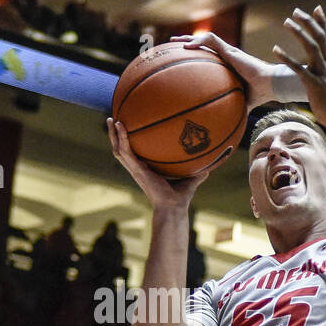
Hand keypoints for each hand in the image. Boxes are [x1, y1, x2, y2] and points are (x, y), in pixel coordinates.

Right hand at [107, 118, 230, 212]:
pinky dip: (122, 138)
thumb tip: (213, 165)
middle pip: (121, 149)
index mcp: (145, 169)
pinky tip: (121, 126)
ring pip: (118, 149)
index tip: (126, 129)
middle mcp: (137, 168)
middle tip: (112, 119)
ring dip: (113, 135)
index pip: (133, 154)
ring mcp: (135, 169)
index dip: (127, 142)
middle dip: (115, 135)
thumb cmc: (180, 196)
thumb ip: (198, 171)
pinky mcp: (137, 170)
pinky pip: (126, 152)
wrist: (174, 207)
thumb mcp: (190, 179)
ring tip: (111, 119)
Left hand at [171, 31, 273, 107]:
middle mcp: (226, 57)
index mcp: (227, 66)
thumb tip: (224, 126)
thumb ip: (232, 110)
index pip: (208, 57)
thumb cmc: (259, 95)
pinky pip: (211, 41)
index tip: (181, 61)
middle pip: (203, 46)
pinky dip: (198, 42)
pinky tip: (186, 48)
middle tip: (171, 46)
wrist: (269, 85)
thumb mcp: (240, 104)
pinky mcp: (230, 50)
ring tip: (174, 42)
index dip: (195, 56)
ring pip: (205, 39)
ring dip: (189, 39)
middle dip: (186, 43)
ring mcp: (228, 51)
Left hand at [271, 6, 325, 130]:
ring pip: (311, 47)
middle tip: (296, 11)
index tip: (317, 8)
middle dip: (308, 22)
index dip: (322, 22)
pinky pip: (298, 68)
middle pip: (319, 37)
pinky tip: (275, 50)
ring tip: (287, 22)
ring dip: (298, 33)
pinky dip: (286, 58)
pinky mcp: (314, 84)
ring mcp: (322, 73)